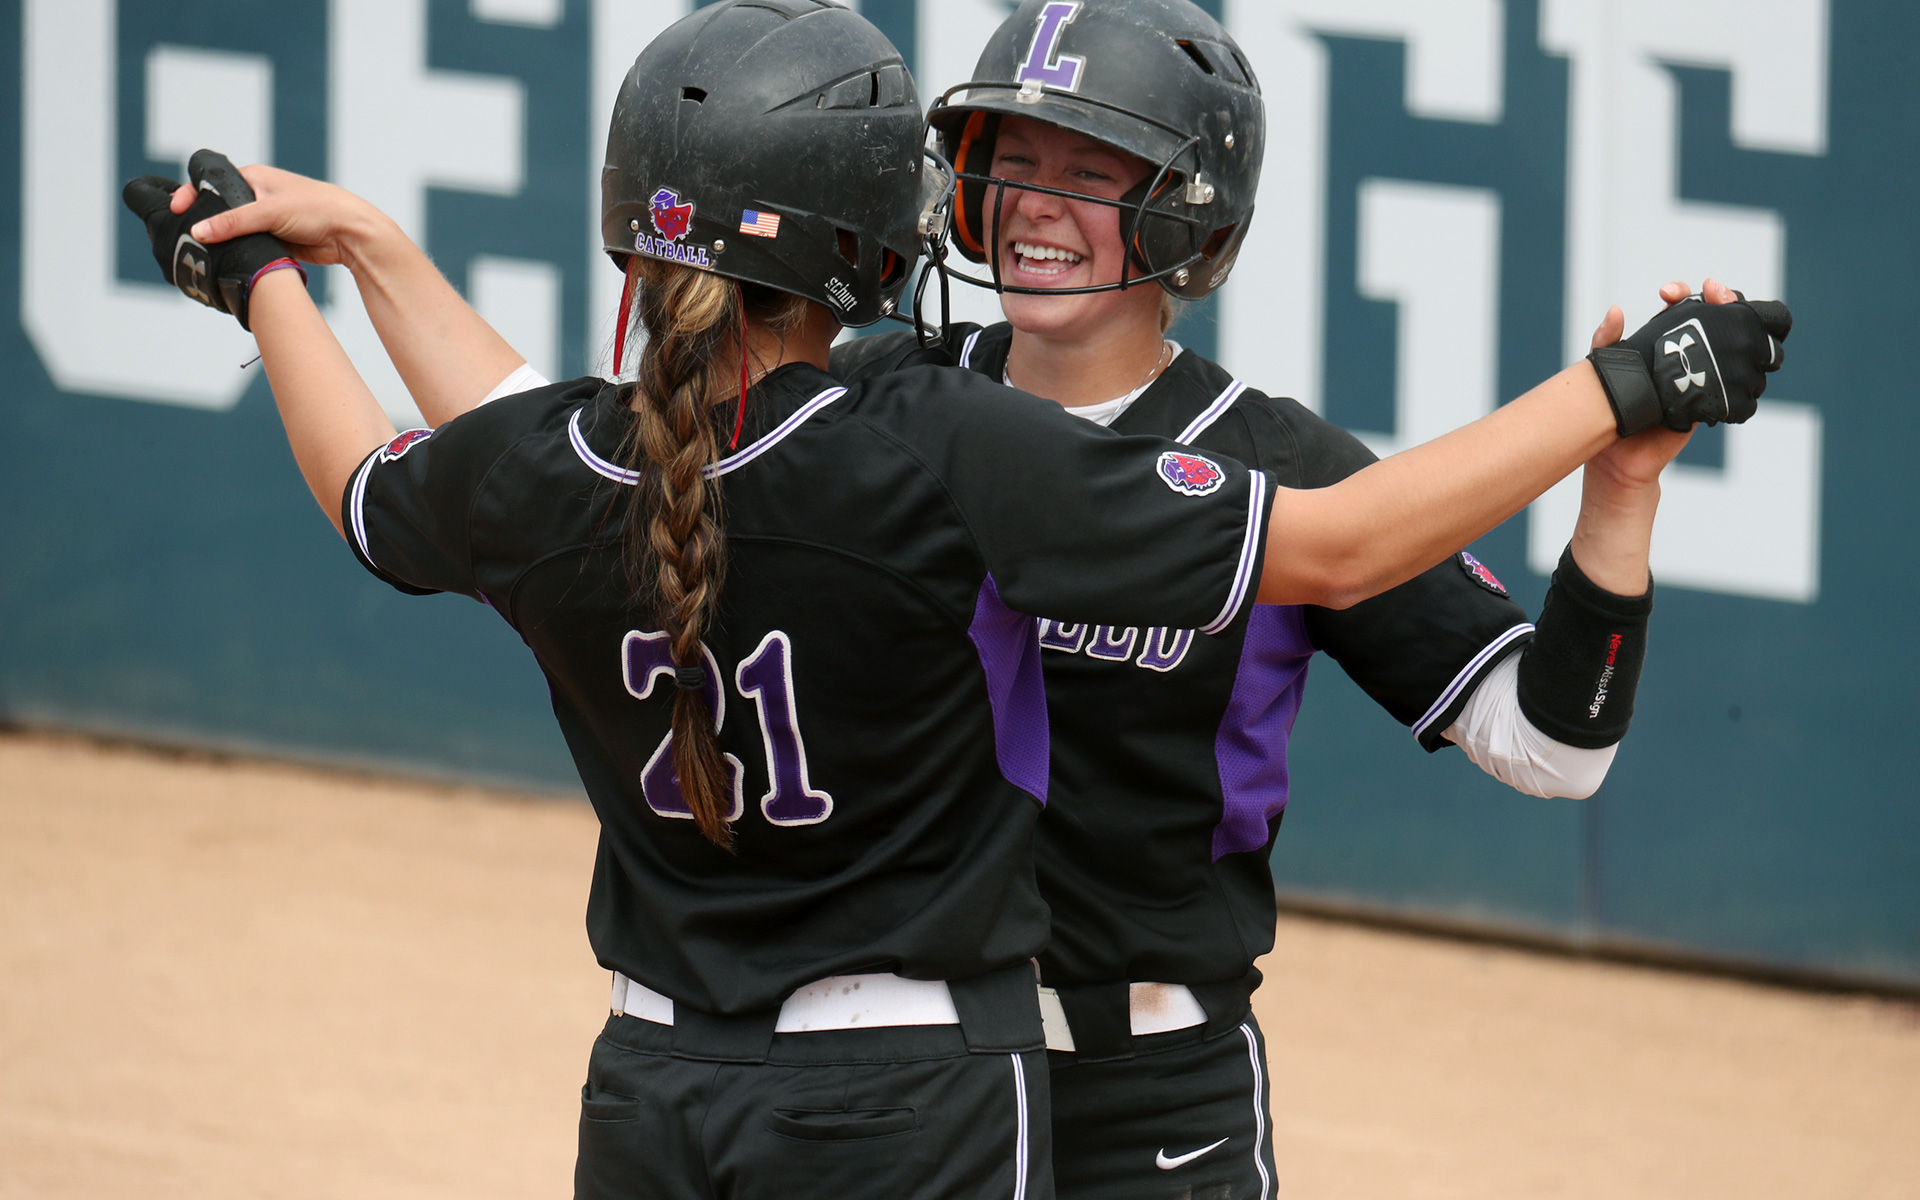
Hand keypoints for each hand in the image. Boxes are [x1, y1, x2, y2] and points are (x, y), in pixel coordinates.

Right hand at [167, 163, 394, 269]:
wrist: (350, 233)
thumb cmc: (318, 209)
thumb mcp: (270, 212)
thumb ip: (233, 222)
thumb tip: (199, 230)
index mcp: (252, 177)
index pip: (211, 183)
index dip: (192, 195)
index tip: (177, 210)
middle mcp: (256, 195)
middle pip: (218, 208)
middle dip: (204, 221)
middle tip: (186, 235)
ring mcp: (264, 218)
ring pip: (232, 230)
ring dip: (222, 240)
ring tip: (203, 250)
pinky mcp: (272, 238)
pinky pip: (246, 244)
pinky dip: (237, 250)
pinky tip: (226, 259)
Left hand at [1587, 277, 1790, 435]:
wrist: (1620, 453)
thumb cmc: (1610, 410)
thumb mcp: (1605, 370)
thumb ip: (1605, 341)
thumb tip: (1616, 311)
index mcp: (1666, 340)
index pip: (1684, 306)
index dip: (1682, 294)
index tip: (1668, 293)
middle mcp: (1692, 353)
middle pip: (1721, 317)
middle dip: (1724, 299)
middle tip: (1715, 293)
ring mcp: (1708, 375)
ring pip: (1739, 342)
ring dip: (1741, 325)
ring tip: (1729, 321)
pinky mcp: (1717, 400)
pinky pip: (1744, 378)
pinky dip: (1747, 362)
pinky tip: (1736, 355)